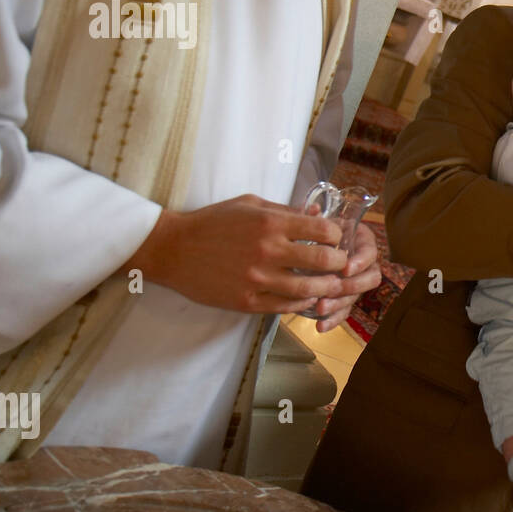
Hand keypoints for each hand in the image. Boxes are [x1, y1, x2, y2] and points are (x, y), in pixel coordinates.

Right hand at [126, 194, 350, 313]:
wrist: (172, 249)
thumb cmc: (212, 222)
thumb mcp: (249, 204)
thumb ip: (285, 211)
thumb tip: (317, 214)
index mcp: (270, 223)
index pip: (323, 231)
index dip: (336, 236)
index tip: (335, 239)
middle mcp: (268, 251)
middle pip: (323, 261)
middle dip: (339, 263)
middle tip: (340, 264)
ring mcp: (258, 279)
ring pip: (309, 289)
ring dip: (326, 288)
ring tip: (330, 284)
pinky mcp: (247, 301)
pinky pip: (286, 307)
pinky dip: (302, 303)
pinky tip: (306, 298)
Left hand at [307, 222, 382, 332]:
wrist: (303, 246)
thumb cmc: (313, 231)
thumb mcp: (313, 222)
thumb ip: (314, 218)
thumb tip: (313, 210)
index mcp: (361, 241)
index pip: (370, 253)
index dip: (360, 262)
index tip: (345, 268)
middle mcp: (362, 263)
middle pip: (370, 278)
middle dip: (351, 286)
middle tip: (333, 288)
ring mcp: (354, 283)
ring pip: (355, 297)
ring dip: (340, 304)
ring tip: (320, 307)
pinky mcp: (344, 299)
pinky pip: (343, 312)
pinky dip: (333, 320)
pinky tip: (320, 326)